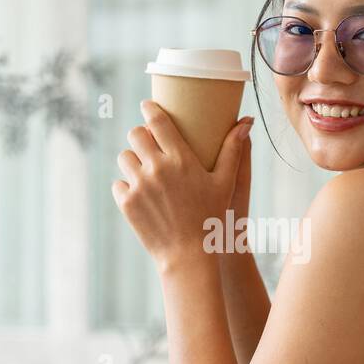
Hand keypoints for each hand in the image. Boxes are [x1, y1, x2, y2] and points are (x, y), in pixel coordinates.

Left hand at [111, 100, 253, 272]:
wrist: (188, 256)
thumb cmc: (211, 218)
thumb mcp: (225, 183)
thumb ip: (234, 150)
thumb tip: (246, 121)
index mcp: (180, 159)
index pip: (156, 121)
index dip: (149, 109)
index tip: (147, 106)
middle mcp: (156, 168)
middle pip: (134, 134)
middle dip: (140, 136)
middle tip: (147, 143)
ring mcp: (139, 185)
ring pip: (123, 157)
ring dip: (131, 160)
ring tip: (142, 170)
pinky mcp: (126, 202)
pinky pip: (118, 183)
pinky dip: (126, 187)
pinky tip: (139, 194)